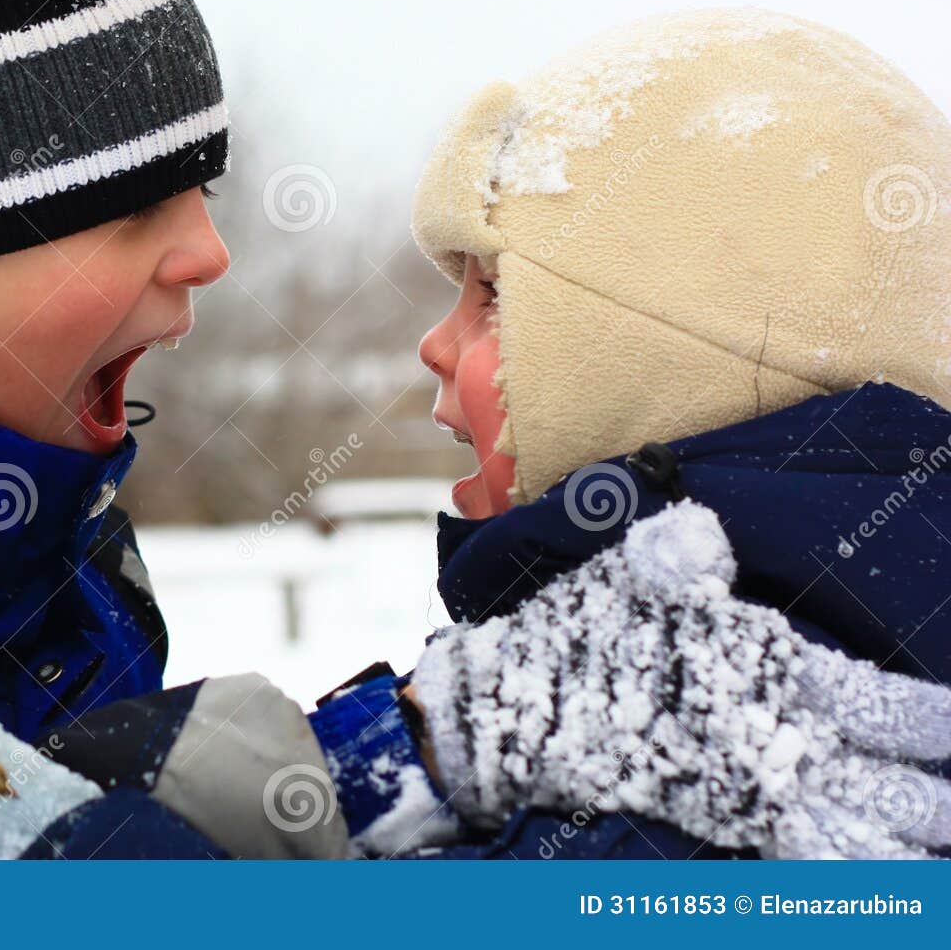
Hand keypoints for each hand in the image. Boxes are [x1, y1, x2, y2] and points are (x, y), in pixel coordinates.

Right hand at [410, 500, 950, 857]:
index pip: (887, 704)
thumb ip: (676, 555)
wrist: (513, 714)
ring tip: (944, 861)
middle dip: (945, 805)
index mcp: (770, 672)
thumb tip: (702, 533)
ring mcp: (754, 795)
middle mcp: (776, 742)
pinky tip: (893, 889)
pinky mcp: (727, 827)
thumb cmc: (577, 638)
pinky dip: (860, 884)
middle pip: (899, 791)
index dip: (940, 724)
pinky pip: (815, 871)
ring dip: (917, 853)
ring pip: (868, 845)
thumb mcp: (625, 575)